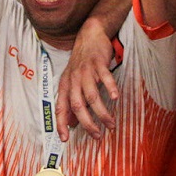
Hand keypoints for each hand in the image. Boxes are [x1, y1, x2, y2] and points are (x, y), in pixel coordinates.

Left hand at [56, 19, 119, 140]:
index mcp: (65, 85)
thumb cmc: (81, 62)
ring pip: (91, 96)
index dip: (61, 124)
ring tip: (111, 124)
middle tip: (97, 135)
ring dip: (101, 113)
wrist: (89, 36)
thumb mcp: (72, 82)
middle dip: (87, 123)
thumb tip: (70, 124)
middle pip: (77, 105)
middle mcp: (73, 79)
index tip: (65, 139)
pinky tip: (115, 98)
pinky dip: (110, 88)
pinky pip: (104, 78)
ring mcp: (85, 71)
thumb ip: (71, 102)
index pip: (60, 108)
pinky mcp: (98, 64)